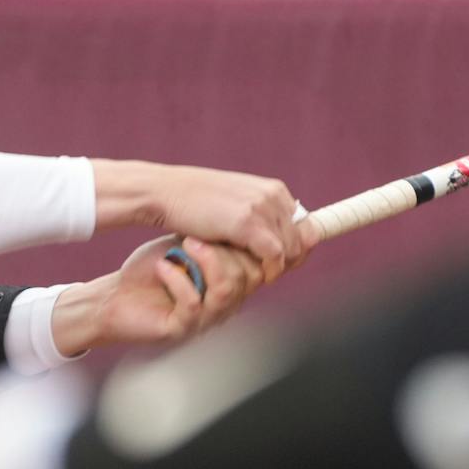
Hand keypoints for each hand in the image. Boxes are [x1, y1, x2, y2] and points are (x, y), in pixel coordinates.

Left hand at [50, 235, 266, 352]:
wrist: (117, 294)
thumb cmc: (154, 268)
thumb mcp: (189, 247)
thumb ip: (218, 240)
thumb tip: (244, 217)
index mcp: (230, 286)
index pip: (259, 268)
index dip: (246, 247)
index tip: (225, 225)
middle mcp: (223, 305)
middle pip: (248, 278)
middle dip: (225, 251)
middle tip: (198, 236)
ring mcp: (204, 319)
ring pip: (226, 291)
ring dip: (207, 263)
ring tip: (184, 247)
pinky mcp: (181, 329)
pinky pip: (194, 304)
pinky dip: (177, 280)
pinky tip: (163, 267)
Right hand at [91, 160, 305, 279]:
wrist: (164, 193)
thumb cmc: (193, 204)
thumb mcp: (233, 206)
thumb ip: (257, 219)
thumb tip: (278, 244)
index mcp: (273, 189)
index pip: (304, 225)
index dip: (296, 249)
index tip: (280, 265)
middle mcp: (273, 195)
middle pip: (302, 239)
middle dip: (289, 261)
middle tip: (269, 276)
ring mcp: (262, 207)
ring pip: (291, 249)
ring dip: (278, 268)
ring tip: (259, 278)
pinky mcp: (248, 223)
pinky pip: (275, 255)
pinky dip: (270, 270)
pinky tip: (257, 279)